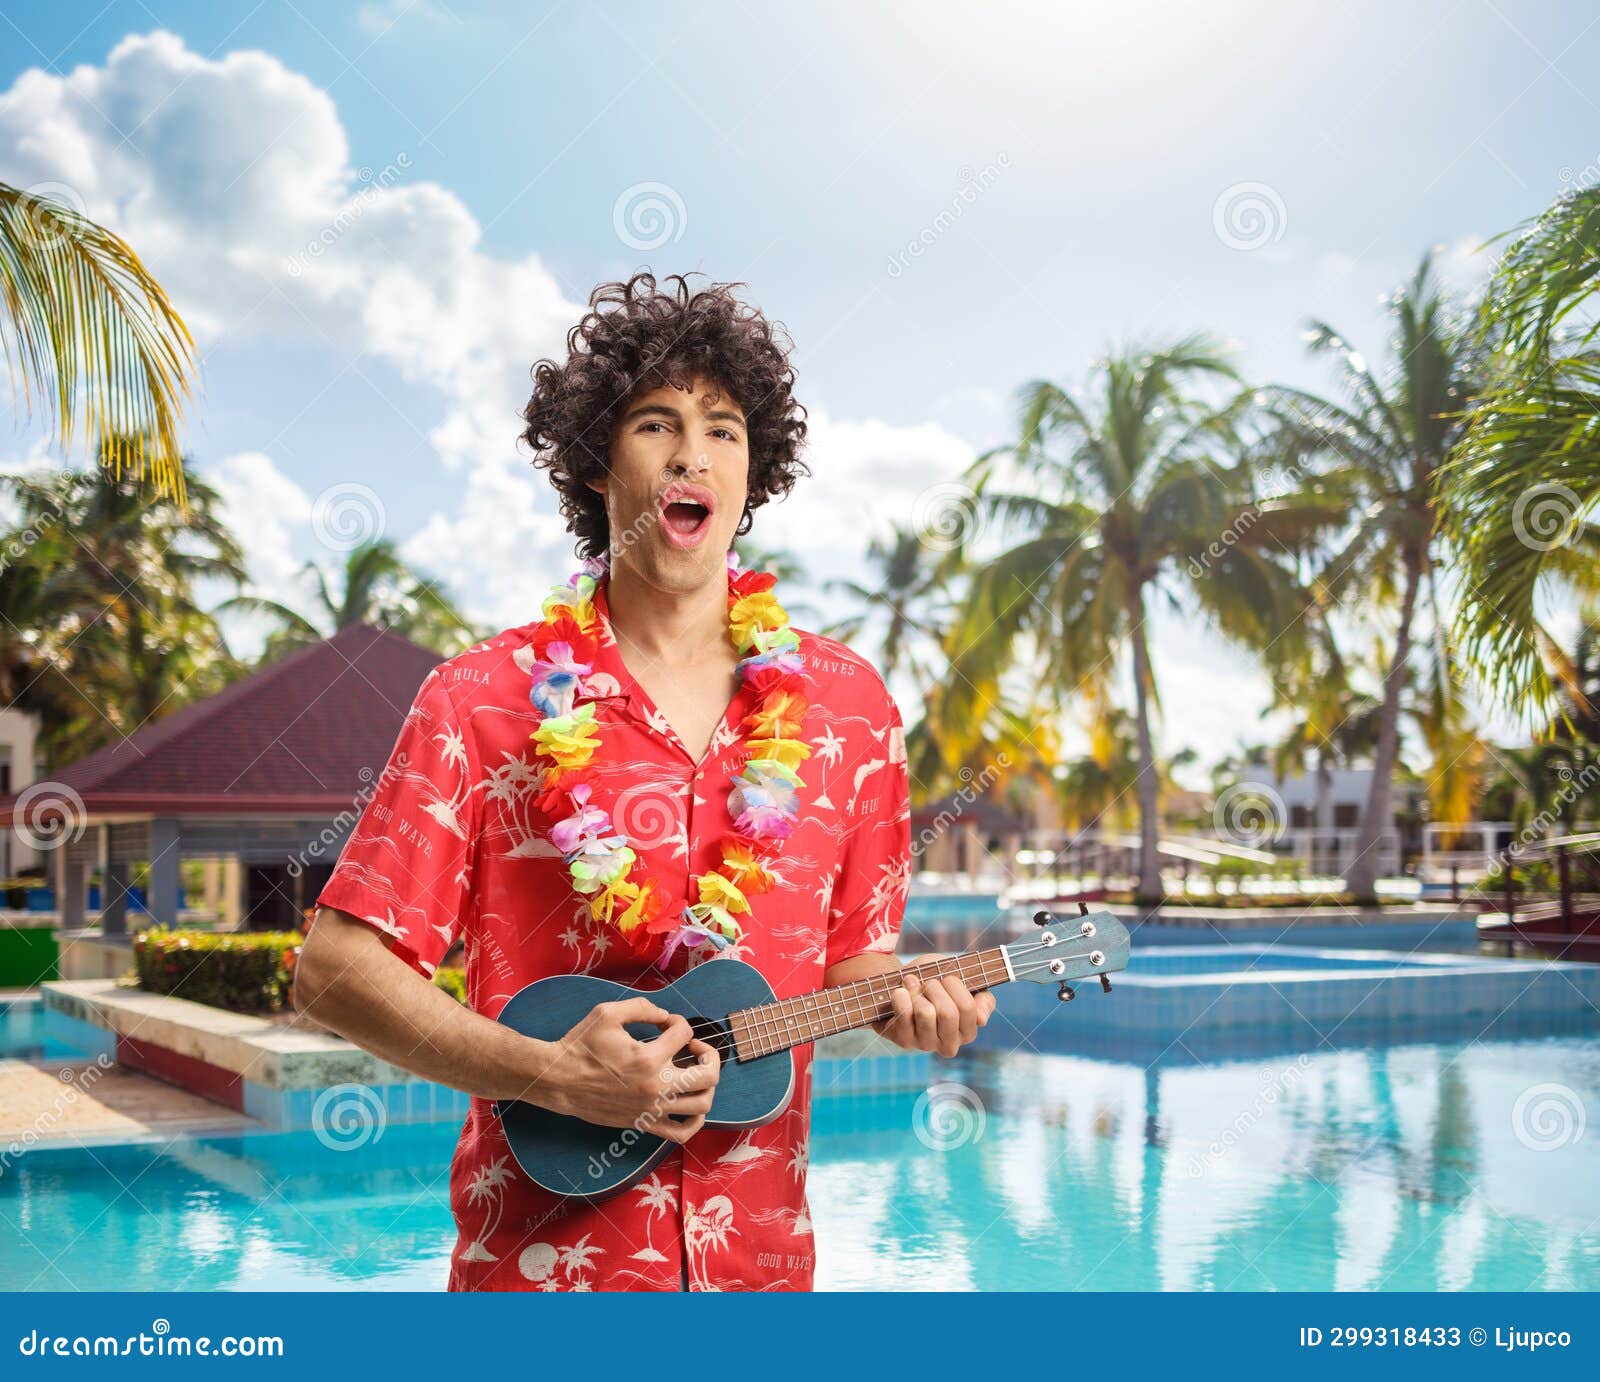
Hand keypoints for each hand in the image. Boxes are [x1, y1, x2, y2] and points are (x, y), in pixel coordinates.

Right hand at [537, 997, 719, 1143]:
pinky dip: (696, 1121)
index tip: (666, 1023)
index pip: (684, 1033)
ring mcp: (652, 1109)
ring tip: (694, 1073)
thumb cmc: (581, 1045)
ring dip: (707, 1084)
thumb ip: (641, 1007)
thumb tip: (665, 1015)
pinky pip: (682, 1132)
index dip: (678, 1021)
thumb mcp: (607, 1013)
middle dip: (708, 1054)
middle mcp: (656, 1086)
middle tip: (694, 1047)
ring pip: (702, 1104)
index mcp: (649, 1057)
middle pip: (708, 1074)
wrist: (560, 1080)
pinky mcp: (644, 1124)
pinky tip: (691, 1105)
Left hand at [873, 955, 994, 1057]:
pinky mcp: (904, 1041)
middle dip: (935, 988)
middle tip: (928, 981)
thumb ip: (982, 999)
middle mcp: (949, 1044)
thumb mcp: (964, 984)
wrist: (904, 985)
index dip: (955, 985)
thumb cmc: (937, 984)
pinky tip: (900, 991)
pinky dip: (901, 996)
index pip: (968, 1008)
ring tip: (912, 983)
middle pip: (948, 1013)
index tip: (946, 976)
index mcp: (968, 1031)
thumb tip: (981, 1019)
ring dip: (917, 991)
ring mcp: (926, 1045)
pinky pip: (904, 1015)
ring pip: (926, 1013)